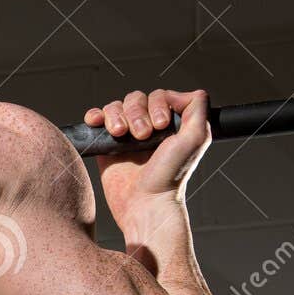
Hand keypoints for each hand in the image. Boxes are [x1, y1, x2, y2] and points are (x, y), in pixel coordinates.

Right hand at [84, 89, 210, 233]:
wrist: (145, 202)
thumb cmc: (171, 176)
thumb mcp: (196, 138)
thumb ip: (197, 108)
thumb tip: (184, 92)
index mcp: (169, 124)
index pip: (158, 95)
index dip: (157, 105)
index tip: (160, 127)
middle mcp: (148, 127)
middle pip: (135, 99)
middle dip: (136, 114)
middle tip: (142, 137)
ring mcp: (126, 136)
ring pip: (115, 107)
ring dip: (117, 117)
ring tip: (121, 135)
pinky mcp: (107, 146)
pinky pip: (97, 119)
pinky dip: (95, 116)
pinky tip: (99, 124)